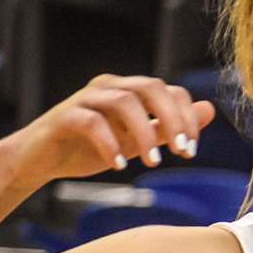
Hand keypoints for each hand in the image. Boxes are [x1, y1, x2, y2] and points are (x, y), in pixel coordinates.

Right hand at [2, 75, 212, 183]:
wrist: (43, 160)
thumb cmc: (92, 148)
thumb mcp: (139, 140)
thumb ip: (170, 126)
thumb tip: (210, 109)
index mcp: (130, 91)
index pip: (169, 90)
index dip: (187, 117)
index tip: (192, 149)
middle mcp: (109, 88)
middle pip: (151, 87)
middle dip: (173, 119)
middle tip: (182, 152)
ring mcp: (86, 99)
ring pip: (124, 102)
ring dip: (144, 133)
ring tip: (153, 162)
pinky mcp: (65, 116)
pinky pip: (91, 121)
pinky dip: (110, 143)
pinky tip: (119, 165)